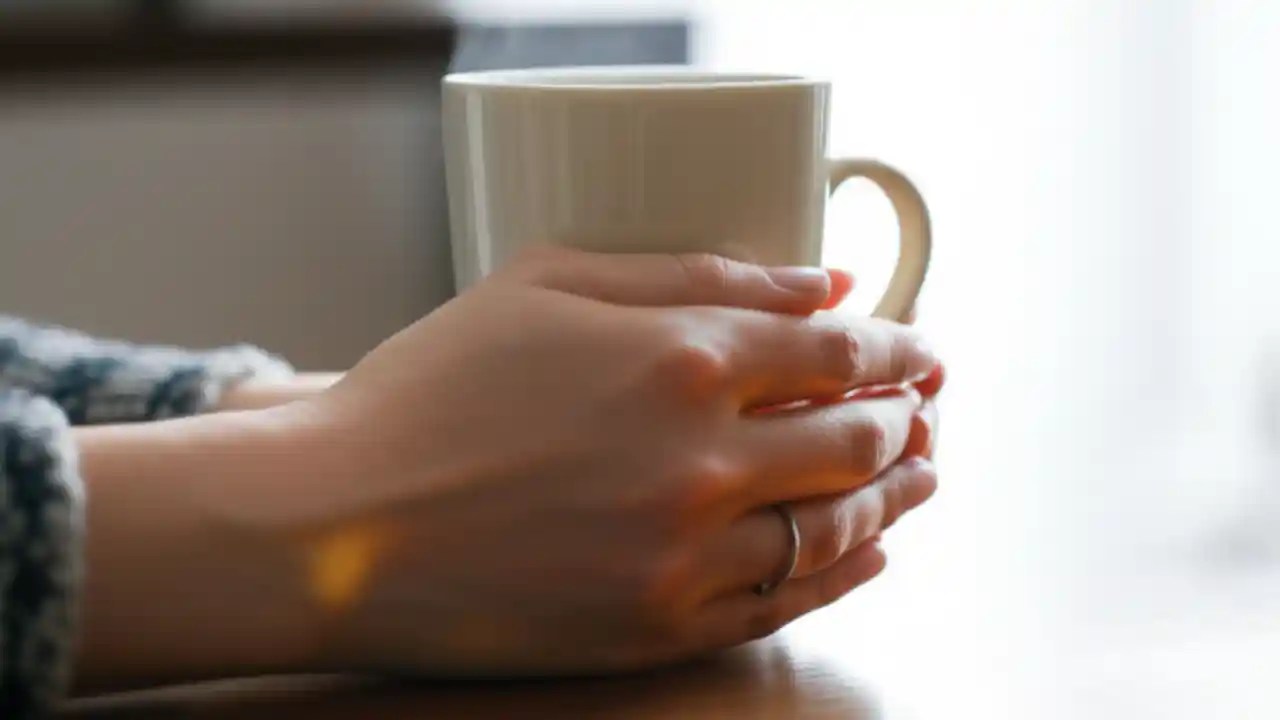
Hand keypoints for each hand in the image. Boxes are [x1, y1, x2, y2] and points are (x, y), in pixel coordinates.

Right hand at [275, 248, 938, 673]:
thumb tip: (818, 288)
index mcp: (682, 359)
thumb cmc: (430, 393)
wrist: (336, 525)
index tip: (918, 349)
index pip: (841, 355)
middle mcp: (705, 460)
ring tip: (922, 475)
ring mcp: (688, 555)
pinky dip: (846, 573)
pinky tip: (869, 553)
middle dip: (908, 420)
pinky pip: (788, 603)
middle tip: (928, 410)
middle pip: (859, 441)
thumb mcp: (547, 282)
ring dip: (897, 496)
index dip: (897, 351)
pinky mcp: (662, 627)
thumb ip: (694, 274)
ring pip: (841, 526)